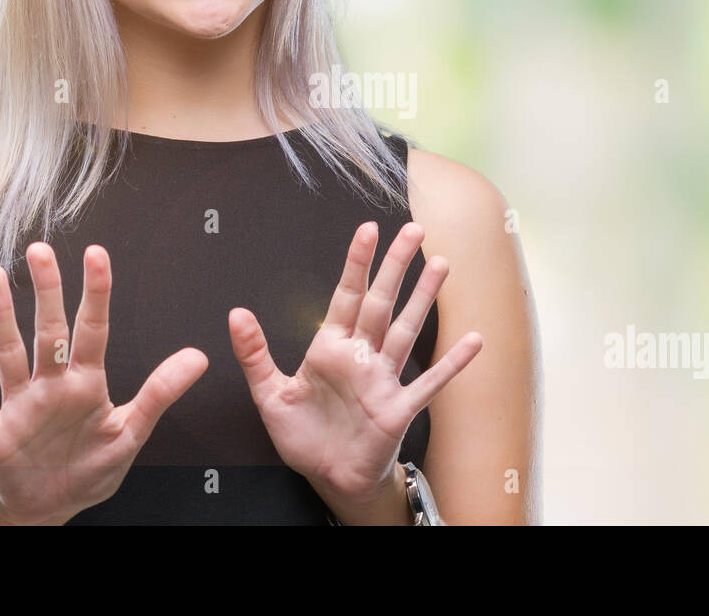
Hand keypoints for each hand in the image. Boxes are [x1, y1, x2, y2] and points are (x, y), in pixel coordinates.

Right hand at [0, 242, 207, 524]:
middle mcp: (52, 385)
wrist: (47, 509)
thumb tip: (199, 357)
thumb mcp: (130, 434)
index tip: (97, 253)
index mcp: (87, 384)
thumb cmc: (89, 468)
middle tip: (40, 250)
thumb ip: (160, 394)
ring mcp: (21, 405)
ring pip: (10, 353)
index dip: (96, 292)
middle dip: (46, 291)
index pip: (94, 329)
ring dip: (2, 317)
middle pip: (49, 331)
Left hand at [228, 221, 482, 504]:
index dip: (357, 263)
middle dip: (396, 265)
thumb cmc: (304, 437)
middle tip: (414, 229)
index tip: (367, 230)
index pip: (346, 295)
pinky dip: (452, 363)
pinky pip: (429, 382)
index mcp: (330, 348)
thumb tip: (235, 314)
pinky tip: (473, 341)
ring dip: (424, 299)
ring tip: (441, 265)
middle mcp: (361, 357)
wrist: (329, 479)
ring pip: (406, 331)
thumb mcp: (269, 395)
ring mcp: (383, 380)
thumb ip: (254, 354)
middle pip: (381, 302)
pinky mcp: (398, 409)